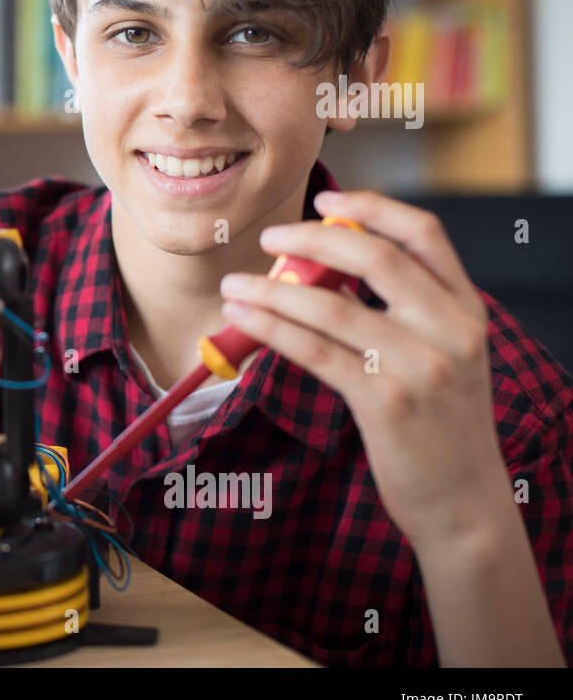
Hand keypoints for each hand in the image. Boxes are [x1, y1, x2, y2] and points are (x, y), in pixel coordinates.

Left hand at [217, 190, 511, 548]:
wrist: (464, 501)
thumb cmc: (439, 424)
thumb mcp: (444, 355)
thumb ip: (404, 311)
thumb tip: (321, 269)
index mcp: (465, 309)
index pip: (424, 233)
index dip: (372, 206)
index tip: (325, 198)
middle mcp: (451, 330)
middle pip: (373, 256)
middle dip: (311, 239)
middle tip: (268, 237)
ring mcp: (421, 366)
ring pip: (331, 306)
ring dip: (272, 289)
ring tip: (235, 285)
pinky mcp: (386, 402)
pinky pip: (315, 351)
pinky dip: (272, 328)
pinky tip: (244, 318)